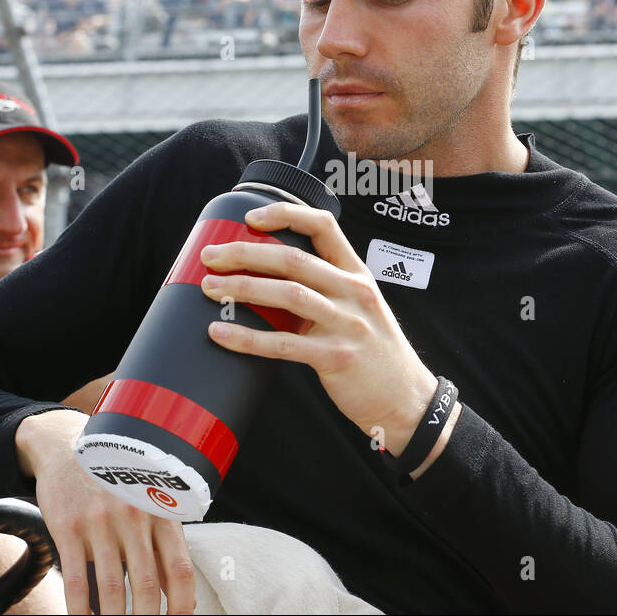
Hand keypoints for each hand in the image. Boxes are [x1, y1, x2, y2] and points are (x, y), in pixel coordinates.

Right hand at [15, 409, 196, 614]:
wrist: (67, 449)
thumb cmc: (114, 485)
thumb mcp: (145, 505)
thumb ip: (161, 545)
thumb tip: (179, 593)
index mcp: (160, 513)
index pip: (180, 568)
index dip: (183, 603)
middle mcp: (134, 517)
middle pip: (147, 583)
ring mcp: (100, 522)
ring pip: (111, 587)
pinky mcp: (68, 528)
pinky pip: (76, 580)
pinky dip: (80, 610)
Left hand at [198, 202, 439, 458]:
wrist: (406, 401)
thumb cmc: (375, 354)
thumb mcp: (361, 308)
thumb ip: (328, 289)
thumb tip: (271, 279)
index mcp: (358, 274)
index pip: (323, 226)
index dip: (284, 214)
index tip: (251, 218)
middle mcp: (354, 293)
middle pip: (293, 258)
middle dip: (245, 253)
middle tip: (211, 256)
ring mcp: (347, 325)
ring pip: (286, 294)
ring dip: (241, 287)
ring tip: (209, 288)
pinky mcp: (336, 358)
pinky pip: (282, 344)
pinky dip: (246, 338)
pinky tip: (220, 333)